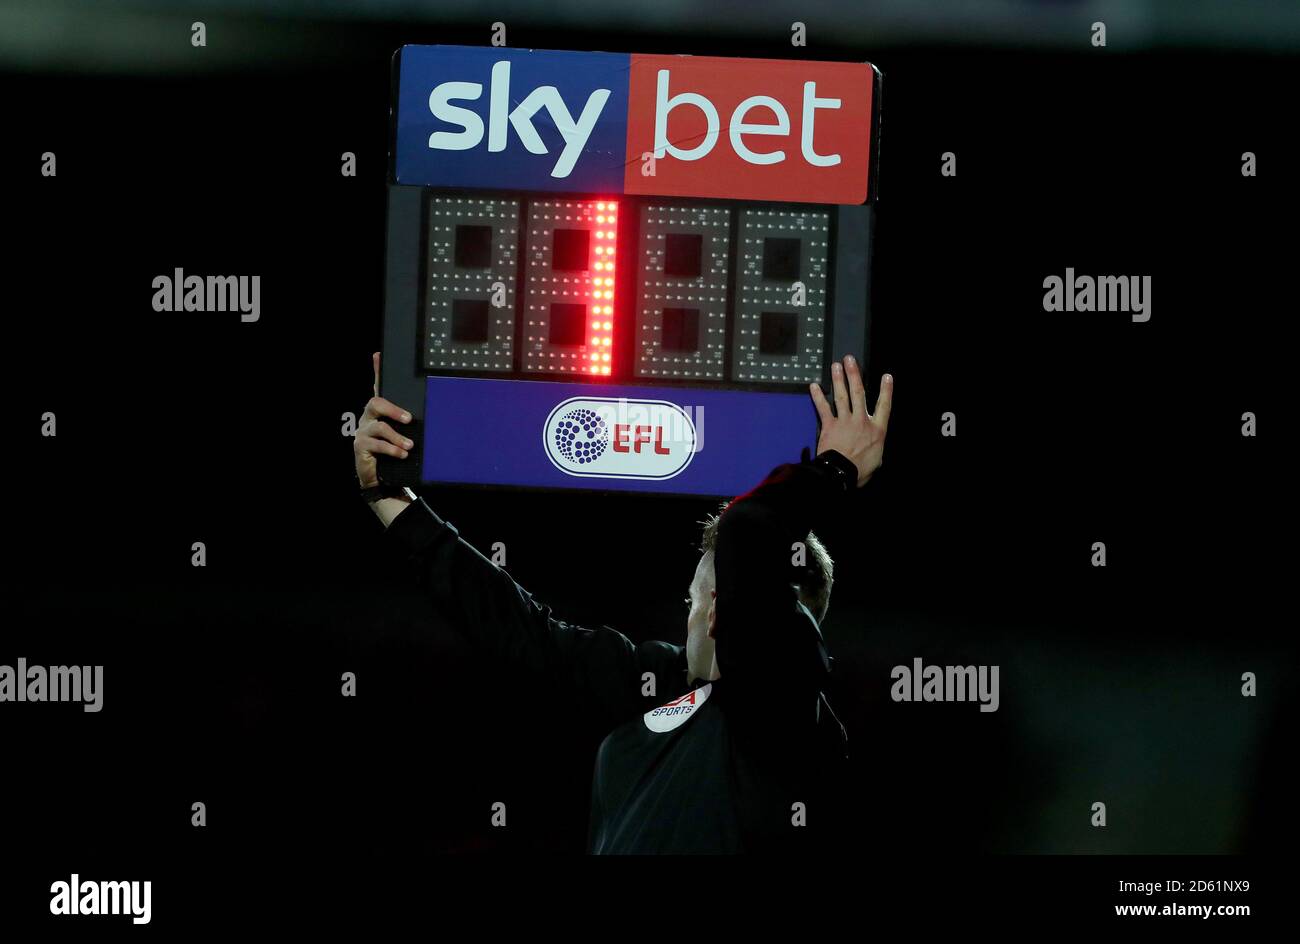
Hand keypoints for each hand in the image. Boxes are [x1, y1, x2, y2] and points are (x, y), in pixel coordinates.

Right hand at [354, 351, 414, 488]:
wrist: (380, 477)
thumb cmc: (394, 451)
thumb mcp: (405, 434)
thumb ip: (412, 424)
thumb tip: (439, 413)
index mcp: (380, 411)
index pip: (378, 388)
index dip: (376, 371)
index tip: (378, 355)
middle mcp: (368, 417)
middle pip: (375, 402)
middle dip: (393, 409)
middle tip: (409, 419)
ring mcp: (363, 431)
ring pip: (380, 427)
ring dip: (397, 436)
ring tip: (410, 445)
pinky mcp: (360, 445)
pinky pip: (377, 444)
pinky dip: (392, 449)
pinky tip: (402, 454)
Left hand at [809, 356, 891, 486]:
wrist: (841, 474)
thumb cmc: (860, 470)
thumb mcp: (877, 460)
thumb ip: (876, 448)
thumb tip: (875, 446)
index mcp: (877, 430)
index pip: (884, 406)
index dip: (886, 390)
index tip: (887, 376)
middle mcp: (861, 421)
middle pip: (859, 393)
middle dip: (854, 375)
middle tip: (850, 359)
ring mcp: (844, 422)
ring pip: (842, 397)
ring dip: (839, 380)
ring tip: (836, 365)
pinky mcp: (829, 426)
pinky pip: (823, 409)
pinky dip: (818, 397)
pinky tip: (813, 386)